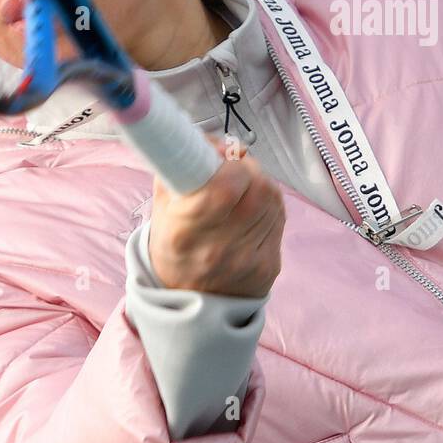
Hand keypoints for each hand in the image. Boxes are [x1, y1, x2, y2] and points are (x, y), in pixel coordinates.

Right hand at [147, 136, 284, 296]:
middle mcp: (219, 249)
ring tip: (242, 189)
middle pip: (258, 187)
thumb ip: (180, 166)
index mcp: (184, 233)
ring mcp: (248, 260)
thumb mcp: (162, 207)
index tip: (222, 159)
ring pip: (272, 198)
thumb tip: (212, 140)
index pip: (227, 185)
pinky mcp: (270, 265)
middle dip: (248, 169)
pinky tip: (252, 211)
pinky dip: (268, 207)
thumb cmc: (173, 246)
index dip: (231, 164)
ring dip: (260, 184)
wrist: (190, 303)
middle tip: (234, 170)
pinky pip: (279, 219)